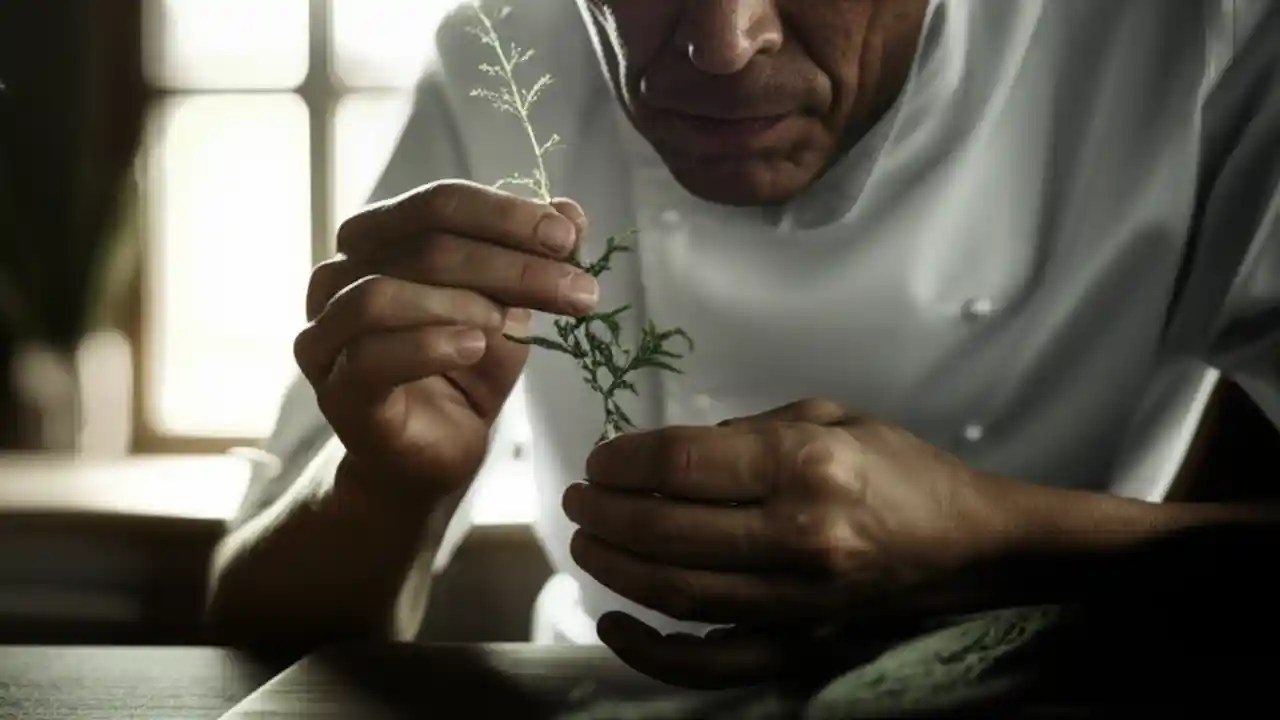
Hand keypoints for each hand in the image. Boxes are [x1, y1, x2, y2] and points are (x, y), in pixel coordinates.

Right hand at [293, 180, 599, 507]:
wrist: (436, 455)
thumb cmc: (464, 368)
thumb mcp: (509, 304)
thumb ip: (532, 257)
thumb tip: (570, 210)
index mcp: (376, 239)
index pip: (439, 204)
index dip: (506, 215)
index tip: (569, 237)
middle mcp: (339, 277)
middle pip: (423, 244)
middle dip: (510, 262)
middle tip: (577, 288)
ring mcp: (328, 334)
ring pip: (383, 293)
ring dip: (462, 301)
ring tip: (511, 323)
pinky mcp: (337, 391)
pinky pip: (371, 356)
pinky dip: (429, 345)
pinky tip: (474, 348)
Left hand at [565, 398, 1016, 686]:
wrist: (969, 547)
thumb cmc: (902, 470)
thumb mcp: (833, 415)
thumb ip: (752, 428)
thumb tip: (678, 451)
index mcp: (806, 465)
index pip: (683, 463)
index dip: (623, 461)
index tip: (598, 460)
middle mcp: (797, 534)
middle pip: (666, 528)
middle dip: (605, 512)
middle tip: (577, 499)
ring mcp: (796, 600)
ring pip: (675, 591)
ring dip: (615, 567)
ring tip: (585, 542)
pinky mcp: (797, 644)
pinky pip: (710, 662)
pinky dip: (652, 652)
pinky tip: (613, 624)